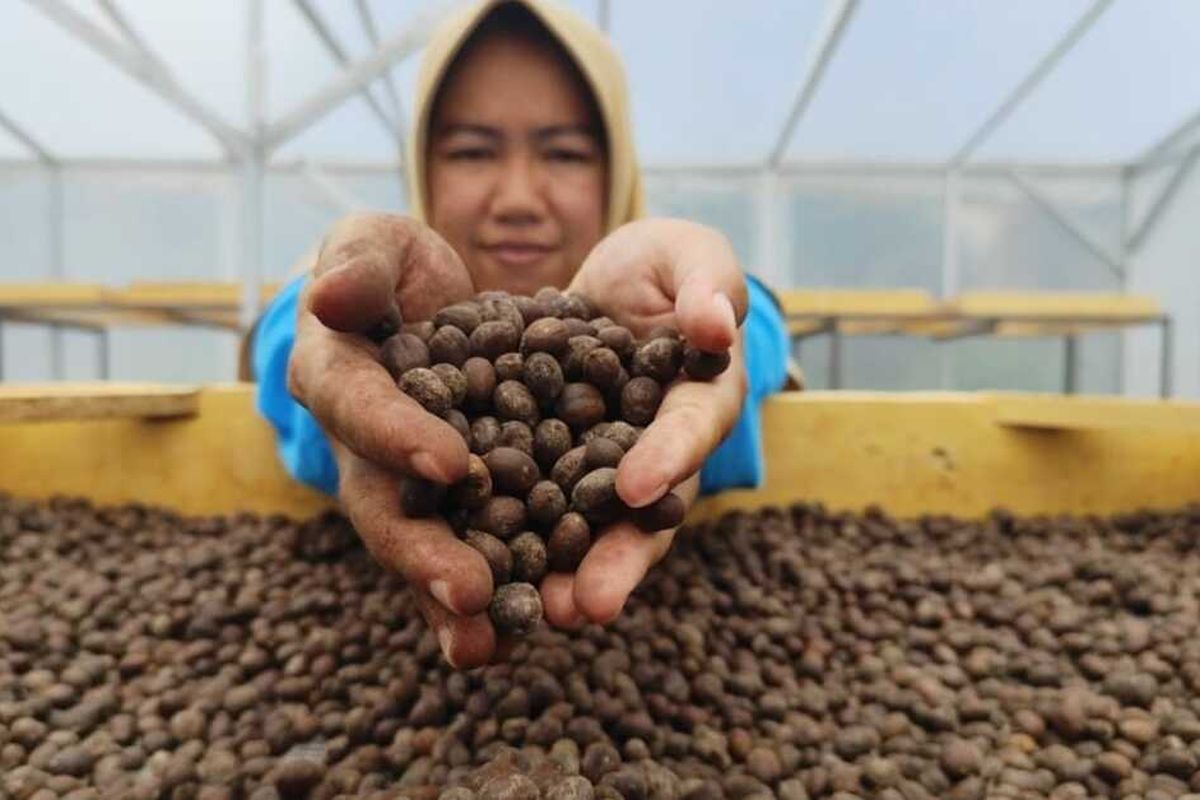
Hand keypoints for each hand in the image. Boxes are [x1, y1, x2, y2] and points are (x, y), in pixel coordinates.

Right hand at [287, 213, 498, 667]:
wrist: (419, 308)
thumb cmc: (390, 269)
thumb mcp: (376, 245)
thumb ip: (356, 265)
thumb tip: (326, 297)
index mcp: (334, 378)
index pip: (358, 407)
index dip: (396, 433)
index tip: (447, 460)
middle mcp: (359, 446)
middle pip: (383, 505)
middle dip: (424, 551)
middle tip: (471, 592)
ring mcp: (401, 483)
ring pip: (422, 546)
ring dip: (452, 597)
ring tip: (493, 644)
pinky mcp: (450, 501)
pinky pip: (468, 547)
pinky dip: (493, 591)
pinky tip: (525, 630)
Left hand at [543, 218, 749, 626]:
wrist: (612, 281)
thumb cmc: (665, 266)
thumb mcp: (692, 256)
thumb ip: (709, 284)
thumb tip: (714, 323)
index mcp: (700, 399)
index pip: (688, 429)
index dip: (667, 458)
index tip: (638, 489)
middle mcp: (655, 449)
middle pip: (641, 512)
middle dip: (615, 560)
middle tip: (586, 606)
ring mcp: (603, 465)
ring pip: (587, 527)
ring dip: (564, 574)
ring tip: (534, 617)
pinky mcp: (550, 465)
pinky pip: (532, 505)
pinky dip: (514, 540)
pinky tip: (481, 577)